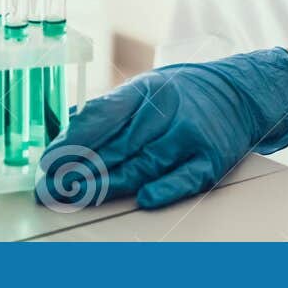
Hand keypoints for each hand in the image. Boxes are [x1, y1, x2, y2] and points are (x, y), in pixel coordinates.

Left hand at [37, 48, 287, 210]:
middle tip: (53, 190)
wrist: (239, 91)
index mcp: (142, 90)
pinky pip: (186, 176)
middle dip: (81, 170)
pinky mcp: (211, 158)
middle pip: (117, 144)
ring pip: (145, 162)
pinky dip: (167, 187)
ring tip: (80, 198)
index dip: (73, 140)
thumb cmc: (182, 95)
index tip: (48, 162)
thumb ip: (108, 109)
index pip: (102, 114)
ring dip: (110, 183)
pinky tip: (145, 199)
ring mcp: (190, 134)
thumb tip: (69, 123)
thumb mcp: (144, 89)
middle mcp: (165, 109)